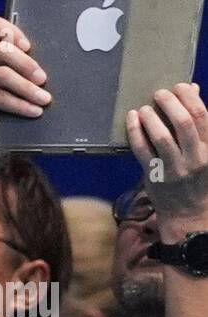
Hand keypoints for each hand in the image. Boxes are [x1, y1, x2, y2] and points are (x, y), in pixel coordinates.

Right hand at [0, 16, 52, 147]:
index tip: (29, 47)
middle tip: (43, 78)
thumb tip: (43, 67)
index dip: (13, 32)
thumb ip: (23, 69)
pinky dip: (20, 105)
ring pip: (3, 75)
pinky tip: (33, 110)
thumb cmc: (6, 111)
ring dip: (28, 88)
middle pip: (2, 50)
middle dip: (27, 64)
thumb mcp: (17, 85)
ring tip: (44, 99)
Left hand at [127, 84, 207, 233]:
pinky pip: (141, 150)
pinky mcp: (154, 176)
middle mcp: (195, 157)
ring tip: (145, 107)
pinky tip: (132, 119)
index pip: (202, 116)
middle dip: (171, 103)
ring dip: (151, 117)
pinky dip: (135, 132)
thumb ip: (199, 123)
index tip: (179, 86)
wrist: (188, 214)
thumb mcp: (206, 150)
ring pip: (161, 137)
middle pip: (183, 123)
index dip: (189, 97)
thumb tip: (193, 89)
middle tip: (160, 93)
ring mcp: (174, 168)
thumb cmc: (197, 177)